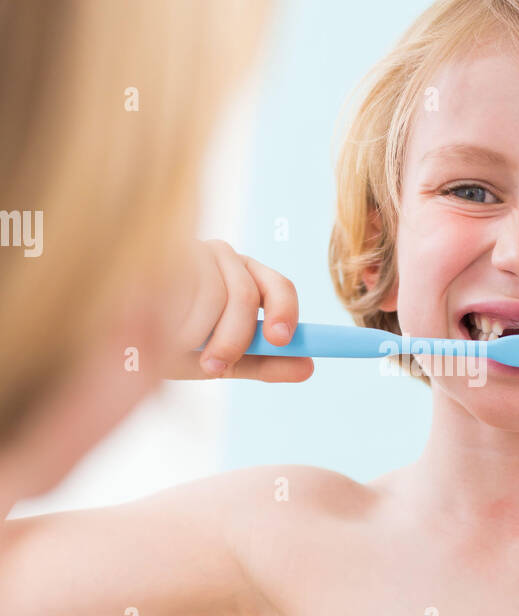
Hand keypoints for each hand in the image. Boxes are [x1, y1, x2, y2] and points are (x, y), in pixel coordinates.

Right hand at [166, 240, 313, 381]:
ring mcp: (189, 248)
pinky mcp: (156, 249)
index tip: (280, 340)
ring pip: (210, 294)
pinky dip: (169, 317)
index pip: (279, 288)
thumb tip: (308, 367)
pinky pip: (176, 286)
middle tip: (214, 366)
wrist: (113, 327)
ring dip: (194, 333)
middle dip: (233, 337)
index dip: (285, 312)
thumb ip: (262, 362)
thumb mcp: (220, 358)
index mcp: (247, 279)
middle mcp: (223, 257)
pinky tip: (153, 322)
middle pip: (245, 294)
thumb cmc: (170, 341)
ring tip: (171, 345)